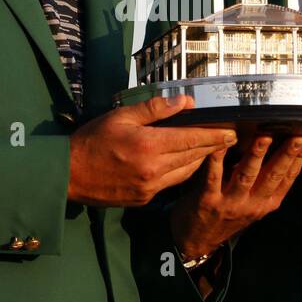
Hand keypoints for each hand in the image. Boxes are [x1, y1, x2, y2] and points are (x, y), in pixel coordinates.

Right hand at [68, 96, 235, 207]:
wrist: (69, 175)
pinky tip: (186, 162)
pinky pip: (172, 183)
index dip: (216, 134)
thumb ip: (154, 109)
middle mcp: (154, 170)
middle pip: (194, 156)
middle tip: (230, 136)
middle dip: (214, 146)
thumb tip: (185, 102)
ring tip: (212, 148)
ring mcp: (150, 187)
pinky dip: (182, 171)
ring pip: (186, 172)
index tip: (232, 130)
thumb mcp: (120, 116)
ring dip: (201, 159)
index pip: (193, 139)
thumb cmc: (91, 140)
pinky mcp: (145, 199)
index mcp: (149, 146)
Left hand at [169, 134, 301, 258]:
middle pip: (273, 175)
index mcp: (267, 203)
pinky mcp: (208, 201)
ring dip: (256, 155)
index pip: (288, 178)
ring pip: (247, 175)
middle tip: (296, 137)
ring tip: (264, 137)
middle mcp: (252, 204)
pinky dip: (217, 159)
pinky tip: (222, 144)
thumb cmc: (227, 216)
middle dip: (286, 155)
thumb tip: (275, 148)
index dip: (299, 160)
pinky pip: (213, 176)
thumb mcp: (253, 204)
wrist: (197, 241)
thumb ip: (263, 182)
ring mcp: (231, 203)